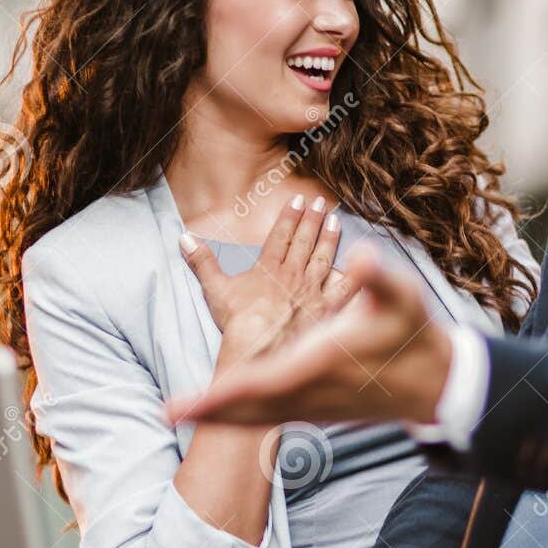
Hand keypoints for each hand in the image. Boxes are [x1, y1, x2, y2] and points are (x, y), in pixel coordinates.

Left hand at [164, 243, 452, 428]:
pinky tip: (226, 416)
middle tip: (169, 414)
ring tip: (185, 415)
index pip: (259, 384)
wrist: (433, 383)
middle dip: (209, 410)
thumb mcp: (401, 298)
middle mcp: (312, 392)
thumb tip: (362, 255)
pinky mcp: (319, 412)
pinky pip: (271, 418)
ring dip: (222, 416)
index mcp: (320, 364)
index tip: (184, 404)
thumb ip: (377, 277)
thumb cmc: (413, 337)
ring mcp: (315, 407)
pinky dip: (243, 418)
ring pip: (259, 417)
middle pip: (249, 408)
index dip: (220, 395)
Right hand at [180, 196, 352, 359]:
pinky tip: (363, 260)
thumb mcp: (215, 289)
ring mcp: (311, 291)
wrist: (258, 348)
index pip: (281, 235)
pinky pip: (344, 288)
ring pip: (323, 258)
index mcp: (268, 267)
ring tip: (335, 220)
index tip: (297, 200)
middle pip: (304, 241)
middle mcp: (292, 274)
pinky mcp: (326, 309)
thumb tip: (184, 237)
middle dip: (312, 219)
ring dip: (330, 238)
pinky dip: (353, 274)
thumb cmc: (236, 323)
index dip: (289, 216)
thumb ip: (202, 261)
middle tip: (320, 201)